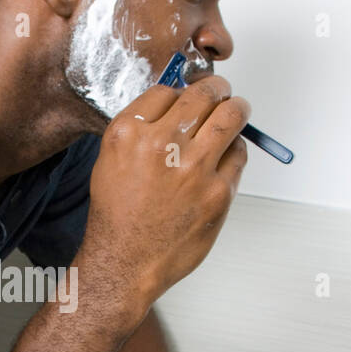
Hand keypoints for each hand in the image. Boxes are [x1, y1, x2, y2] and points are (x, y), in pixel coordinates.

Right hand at [78, 75, 250, 317]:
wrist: (125, 262)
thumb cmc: (117, 217)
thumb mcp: (110, 161)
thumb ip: (140, 131)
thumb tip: (175, 108)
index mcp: (128, 133)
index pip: (167, 91)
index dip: (182, 91)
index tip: (189, 95)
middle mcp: (160, 145)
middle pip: (204, 94)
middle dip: (217, 89)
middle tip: (222, 92)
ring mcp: (193, 169)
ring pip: (231, 116)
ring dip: (237, 109)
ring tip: (237, 111)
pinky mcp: (219, 192)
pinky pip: (239, 155)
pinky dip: (236, 150)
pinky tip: (227, 155)